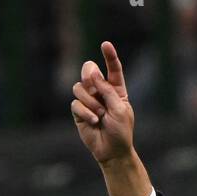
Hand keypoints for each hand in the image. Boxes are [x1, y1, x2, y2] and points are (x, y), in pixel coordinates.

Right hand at [71, 41, 135, 163]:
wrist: (112, 151)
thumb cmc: (121, 131)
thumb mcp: (119, 108)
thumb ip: (107, 90)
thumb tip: (92, 73)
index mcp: (116, 89)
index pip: (113, 69)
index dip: (109, 56)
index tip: (105, 44)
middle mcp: (101, 92)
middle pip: (89, 71)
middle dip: (89, 74)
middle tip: (92, 82)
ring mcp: (89, 101)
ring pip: (79, 88)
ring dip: (90, 101)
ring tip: (99, 115)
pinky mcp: (79, 111)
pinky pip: (76, 103)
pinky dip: (85, 112)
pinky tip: (94, 121)